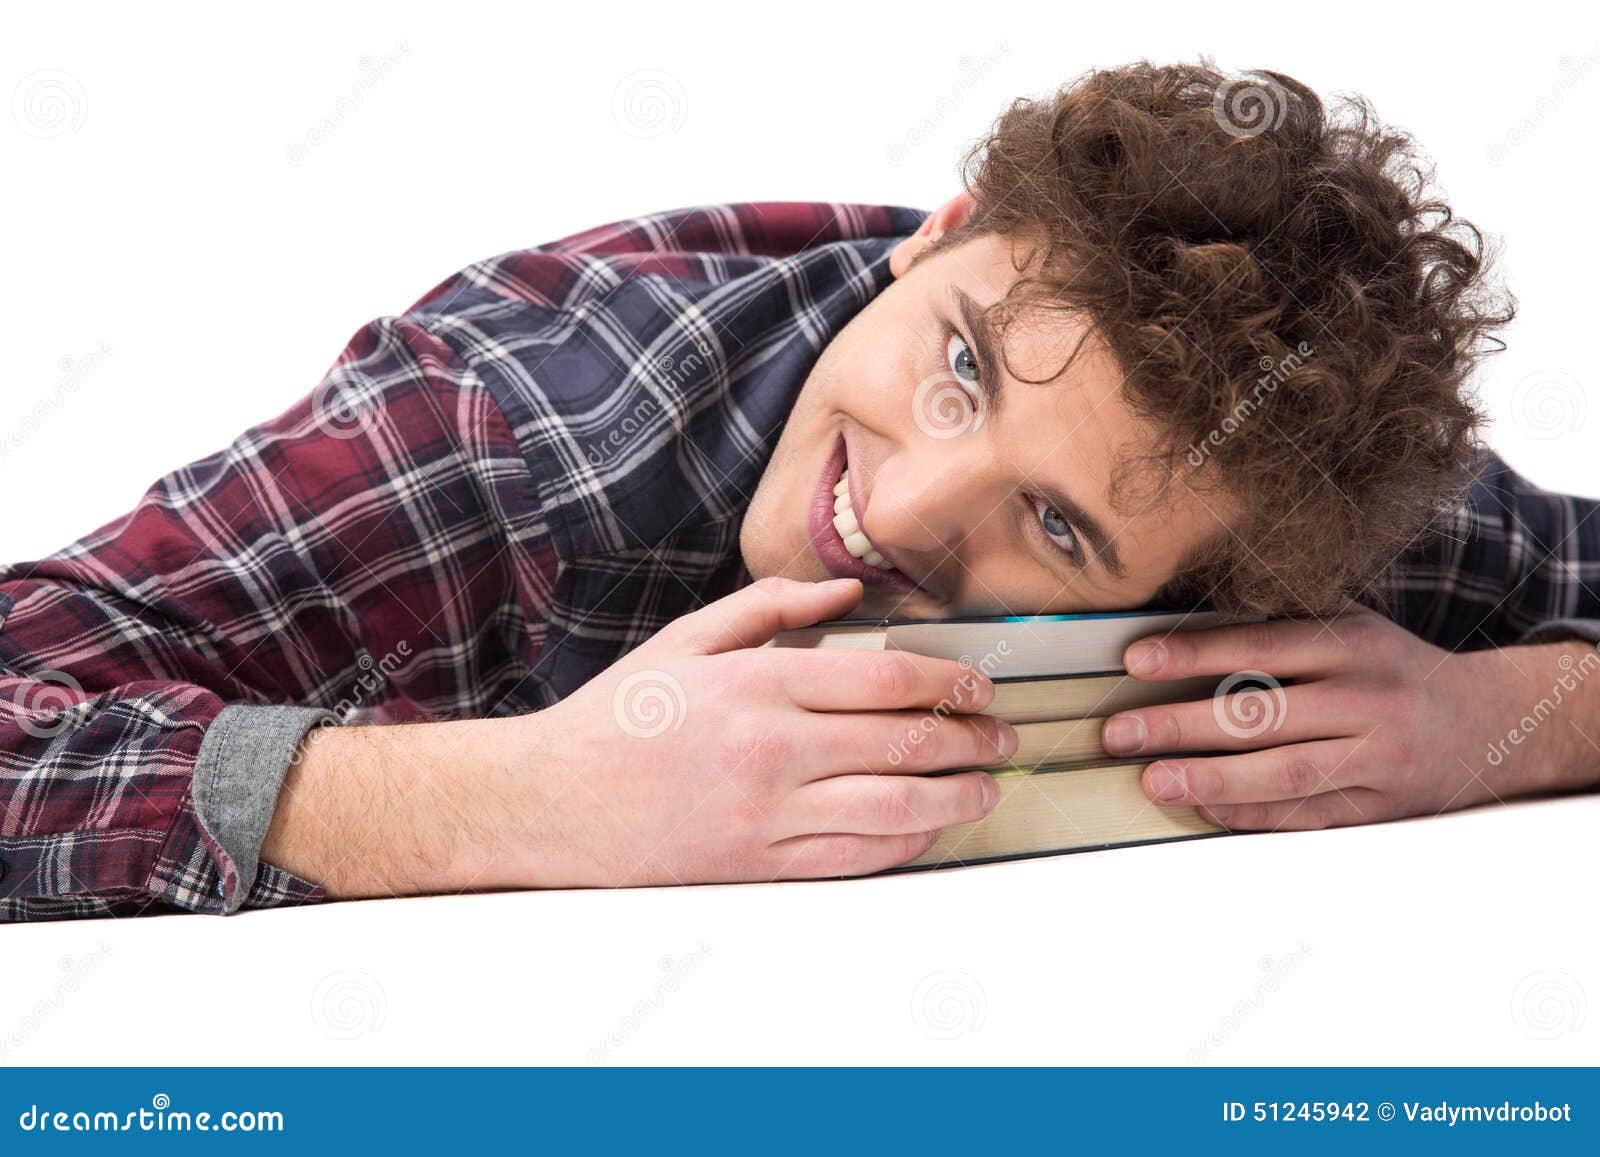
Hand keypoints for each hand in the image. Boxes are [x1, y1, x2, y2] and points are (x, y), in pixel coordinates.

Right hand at [498, 576, 1013, 886]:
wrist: (550, 803)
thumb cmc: (618, 719)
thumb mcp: (687, 640)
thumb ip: (772, 607)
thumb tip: (848, 591)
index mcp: (759, 683)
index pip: (886, 678)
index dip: (950, 681)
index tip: (981, 686)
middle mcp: (772, 747)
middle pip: (905, 741)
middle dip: (972, 738)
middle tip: (1003, 735)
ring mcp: (769, 812)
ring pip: (895, 806)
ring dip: (958, 797)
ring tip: (987, 786)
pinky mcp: (761, 864)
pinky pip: (856, 855)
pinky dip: (907, 843)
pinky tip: (930, 828)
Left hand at [1098, 608, 1599, 831]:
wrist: (1488, 725)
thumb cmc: (1390, 669)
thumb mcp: (1352, 626)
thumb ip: (1284, 622)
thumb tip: (1186, 621)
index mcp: (1354, 645)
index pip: (1261, 648)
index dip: (1195, 653)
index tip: (1134, 660)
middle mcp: (1367, 701)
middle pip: (1263, 715)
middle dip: (1181, 725)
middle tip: (1119, 733)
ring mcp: (1377, 760)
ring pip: (1283, 773)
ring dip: (1210, 779)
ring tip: (1152, 780)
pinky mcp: (1379, 808)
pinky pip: (1306, 815)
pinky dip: (1252, 814)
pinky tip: (1204, 807)